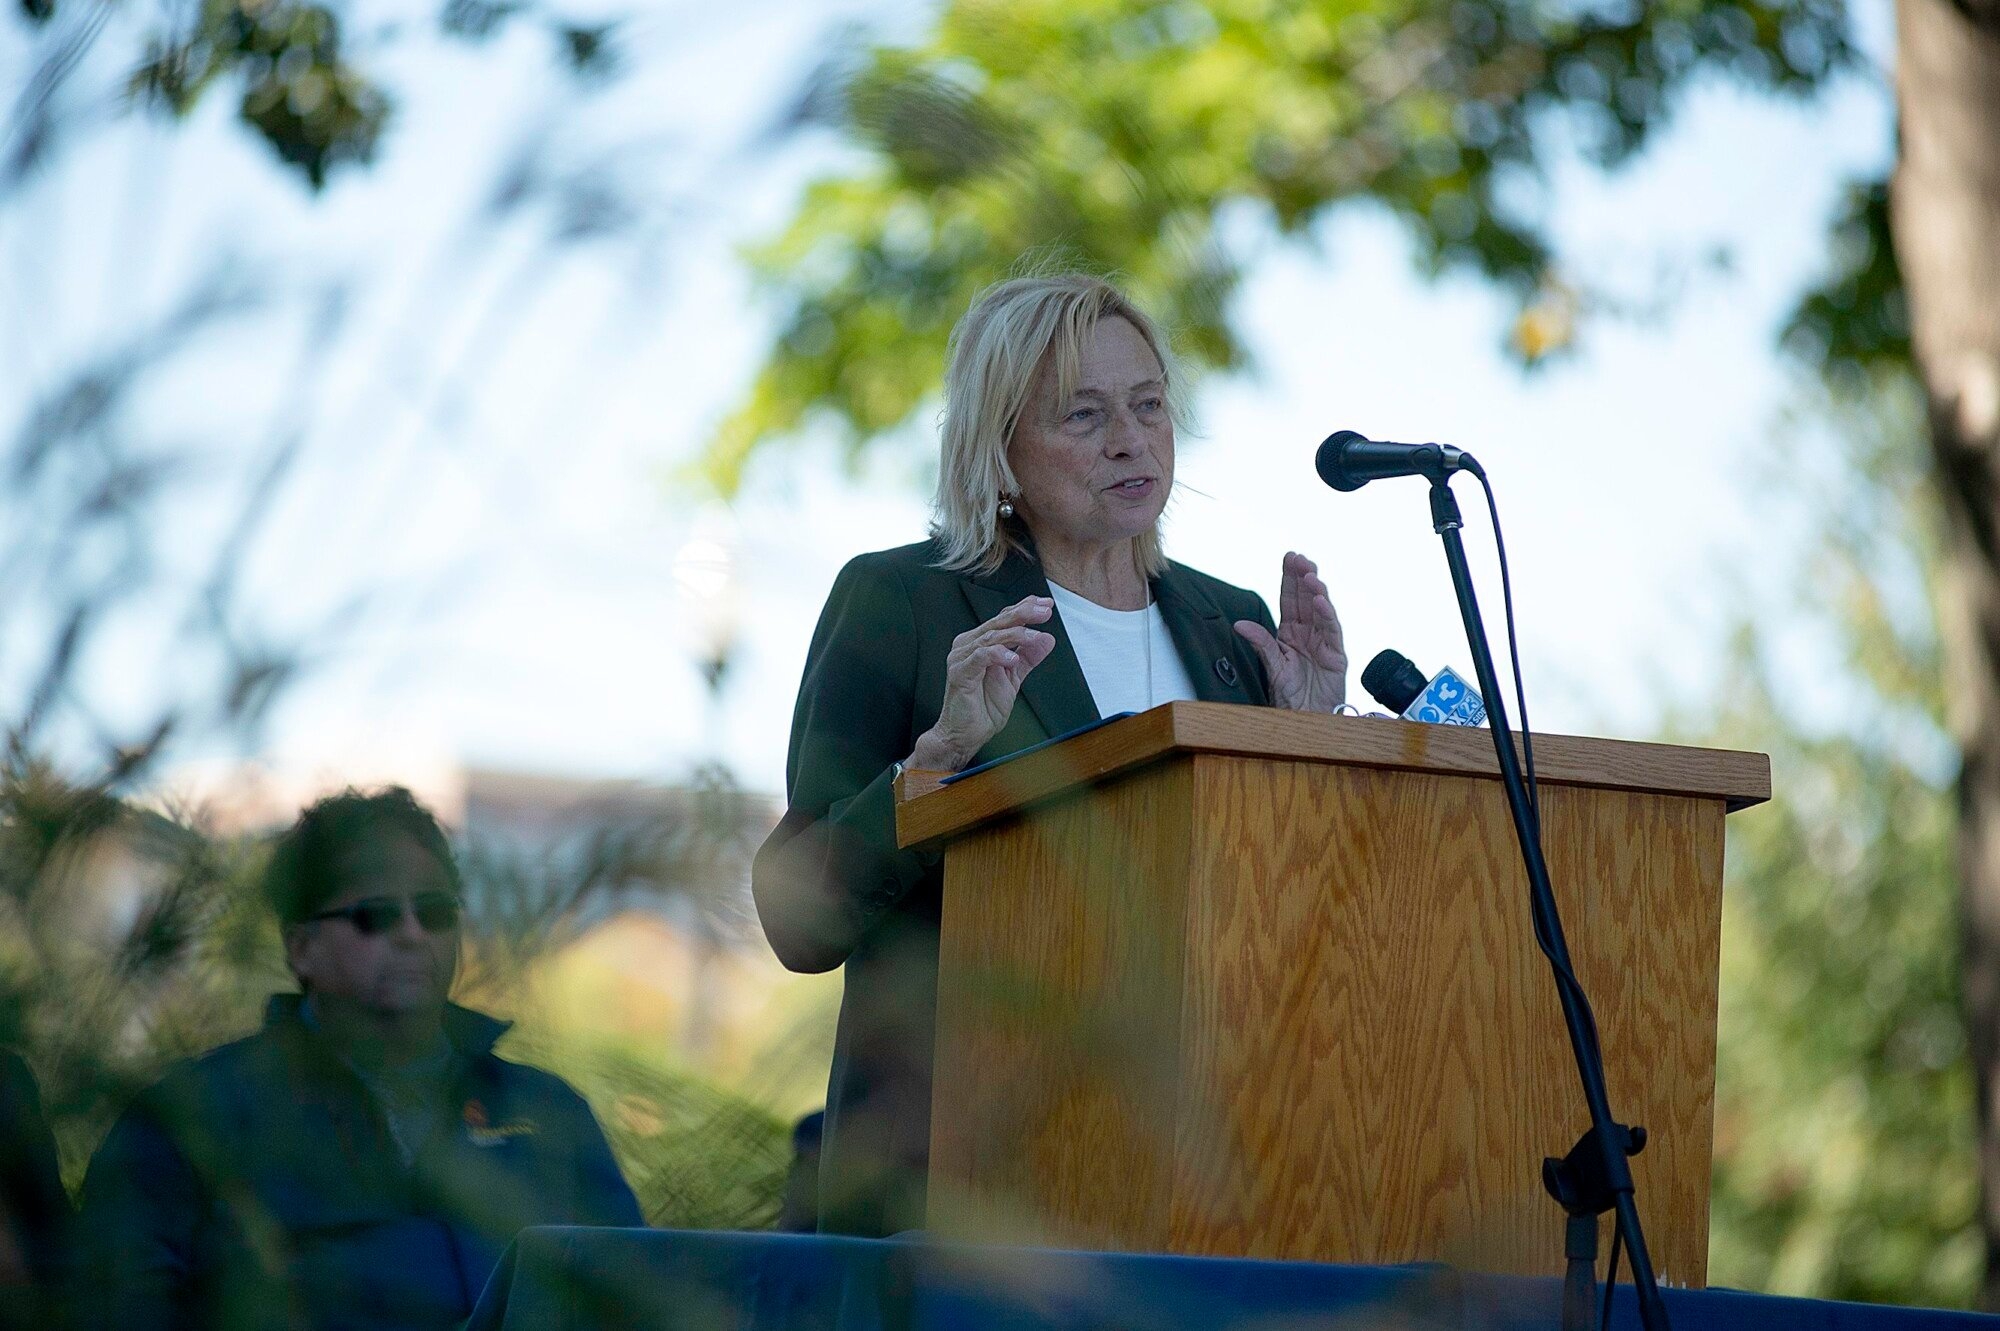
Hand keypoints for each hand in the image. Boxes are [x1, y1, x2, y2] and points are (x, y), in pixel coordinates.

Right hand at [908, 596, 1056, 769]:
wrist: (965, 734)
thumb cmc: (982, 708)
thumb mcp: (1013, 679)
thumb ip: (1029, 657)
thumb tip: (1047, 639)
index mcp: (980, 643)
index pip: (1003, 619)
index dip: (1025, 608)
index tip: (1046, 605)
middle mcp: (968, 645)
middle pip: (998, 622)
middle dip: (1024, 614)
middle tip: (1045, 612)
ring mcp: (961, 657)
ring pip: (991, 636)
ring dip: (1017, 634)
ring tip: (1036, 637)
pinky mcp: (960, 672)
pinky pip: (980, 656)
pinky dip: (998, 654)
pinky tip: (1013, 658)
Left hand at [1233, 551, 1346, 713]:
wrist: (1306, 719)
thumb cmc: (1290, 696)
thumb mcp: (1272, 667)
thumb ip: (1260, 643)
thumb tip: (1239, 624)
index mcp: (1290, 633)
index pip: (1290, 599)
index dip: (1289, 578)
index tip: (1289, 557)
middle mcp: (1308, 633)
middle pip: (1306, 599)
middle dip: (1303, 576)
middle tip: (1300, 558)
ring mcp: (1323, 642)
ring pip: (1321, 610)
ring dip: (1316, 591)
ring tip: (1310, 575)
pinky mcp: (1336, 654)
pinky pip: (1331, 631)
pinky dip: (1327, 615)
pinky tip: (1320, 602)